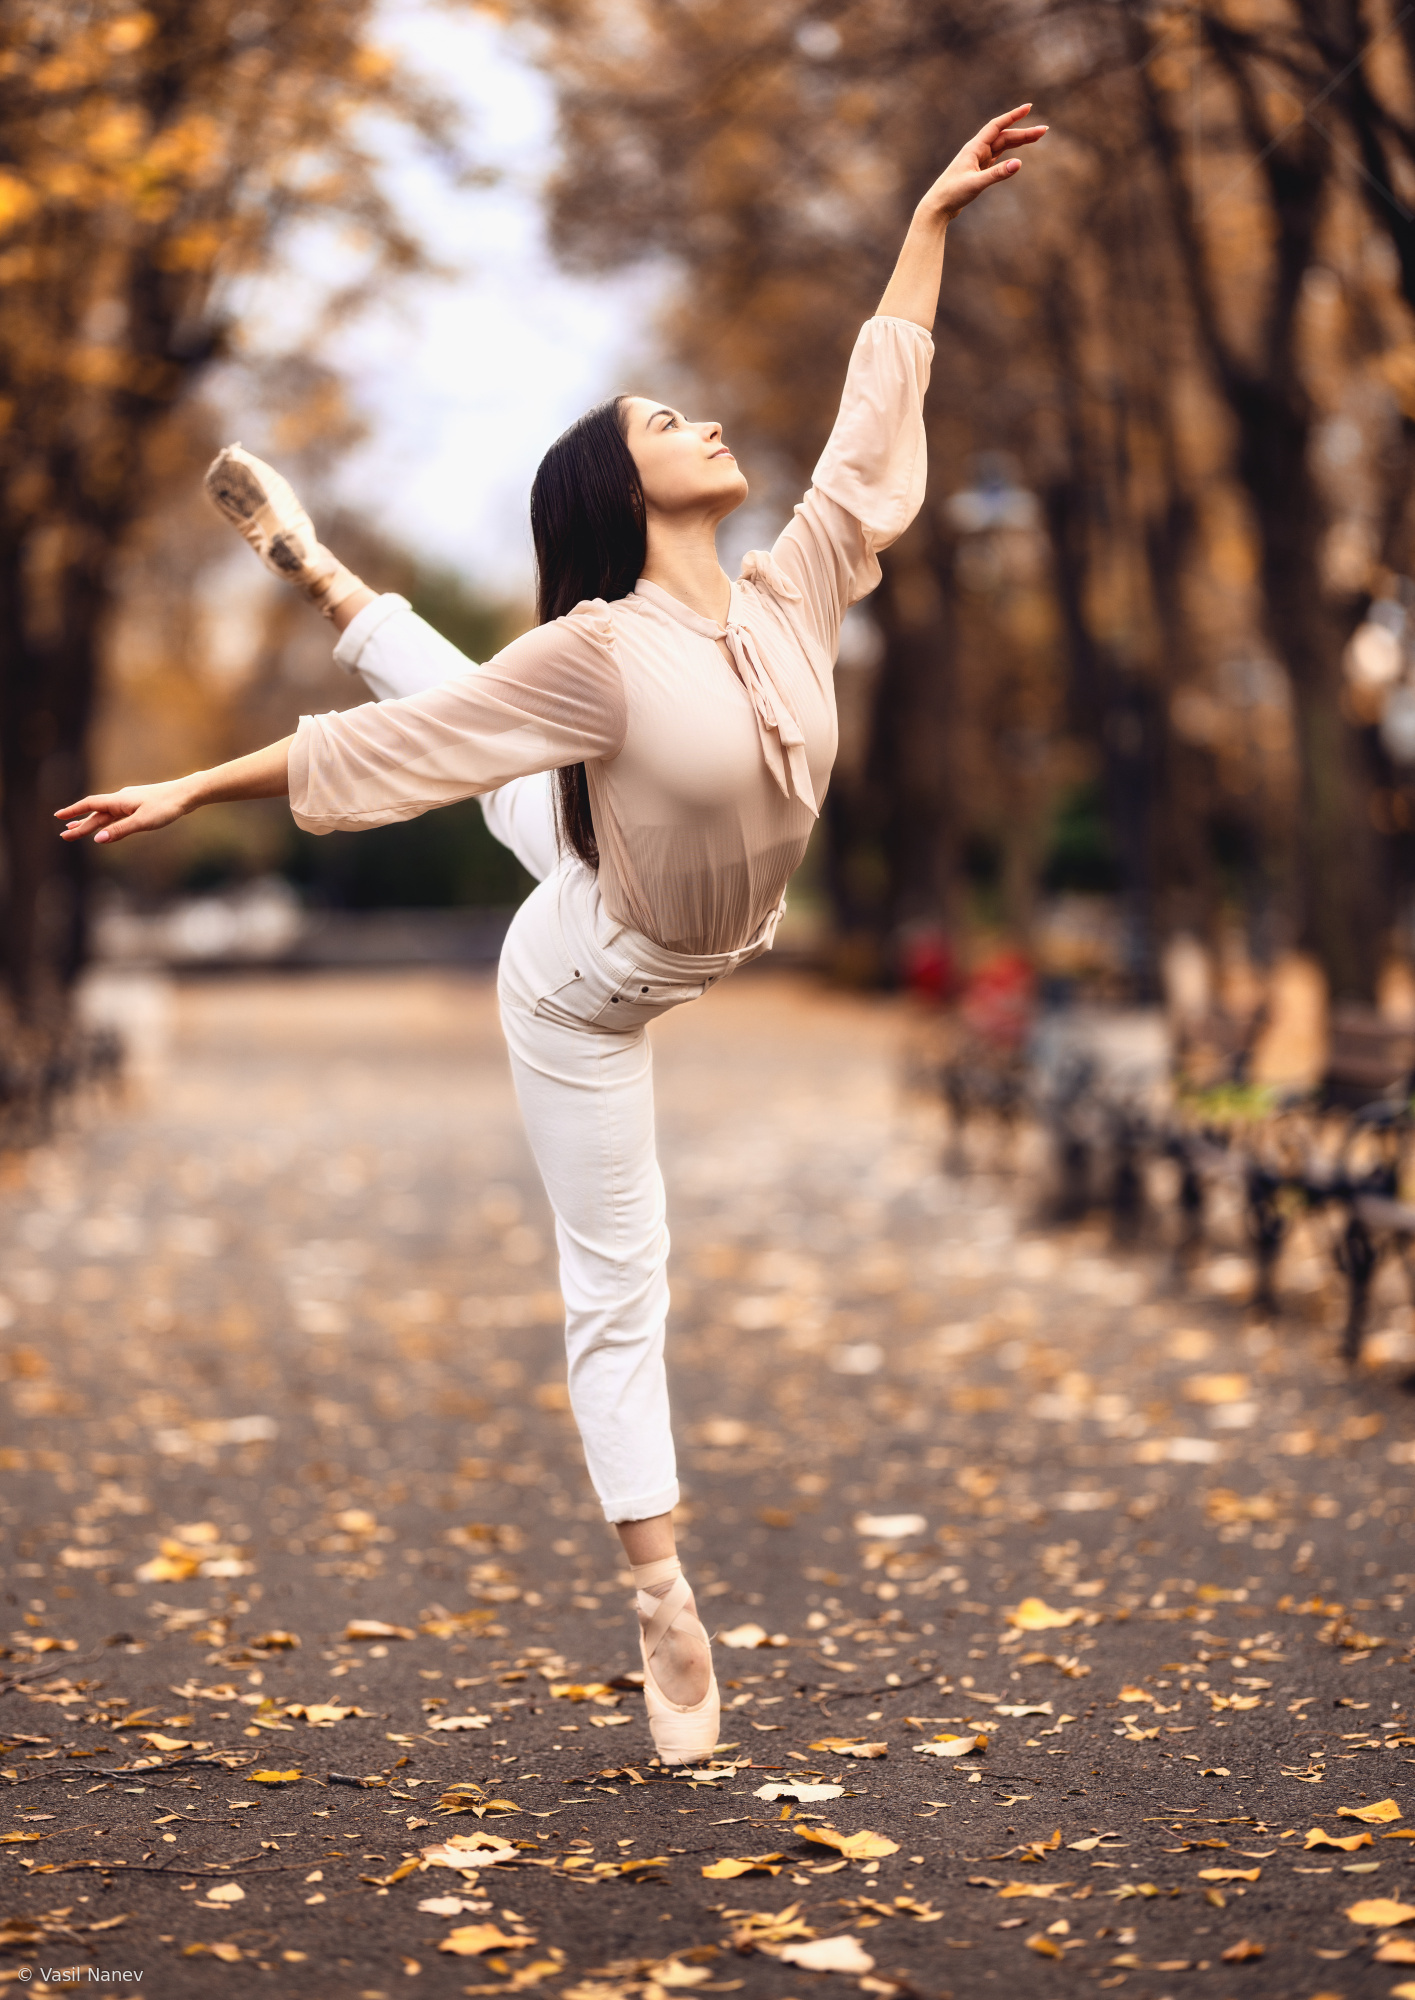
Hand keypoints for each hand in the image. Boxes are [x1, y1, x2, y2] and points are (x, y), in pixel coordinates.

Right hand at [55, 777, 196, 845]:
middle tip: (64, 836)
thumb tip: (98, 839)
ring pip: (107, 815)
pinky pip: (118, 816)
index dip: (74, 811)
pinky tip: (105, 826)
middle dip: (80, 825)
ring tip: (77, 831)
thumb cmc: (166, 807)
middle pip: (96, 814)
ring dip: (92, 824)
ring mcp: (130, 802)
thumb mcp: (142, 822)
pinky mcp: (140, 806)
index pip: (90, 805)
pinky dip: (108, 822)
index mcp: (119, 800)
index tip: (59, 817)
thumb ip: (120, 831)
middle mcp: (122, 800)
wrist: (187, 794)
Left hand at [920, 104, 1046, 222]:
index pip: (997, 126)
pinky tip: (1018, 151)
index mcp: (974, 147)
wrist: (937, 208)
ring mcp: (978, 160)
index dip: (1013, 116)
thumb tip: (1019, 163)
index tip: (1029, 107)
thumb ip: (997, 173)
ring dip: (1019, 141)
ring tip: (1037, 137)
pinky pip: (998, 157)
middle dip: (1024, 133)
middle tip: (1044, 130)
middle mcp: (977, 150)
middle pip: (1004, 136)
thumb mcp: (976, 184)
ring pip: (1003, 146)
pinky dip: (1009, 152)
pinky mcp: (978, 171)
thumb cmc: (952, 194)